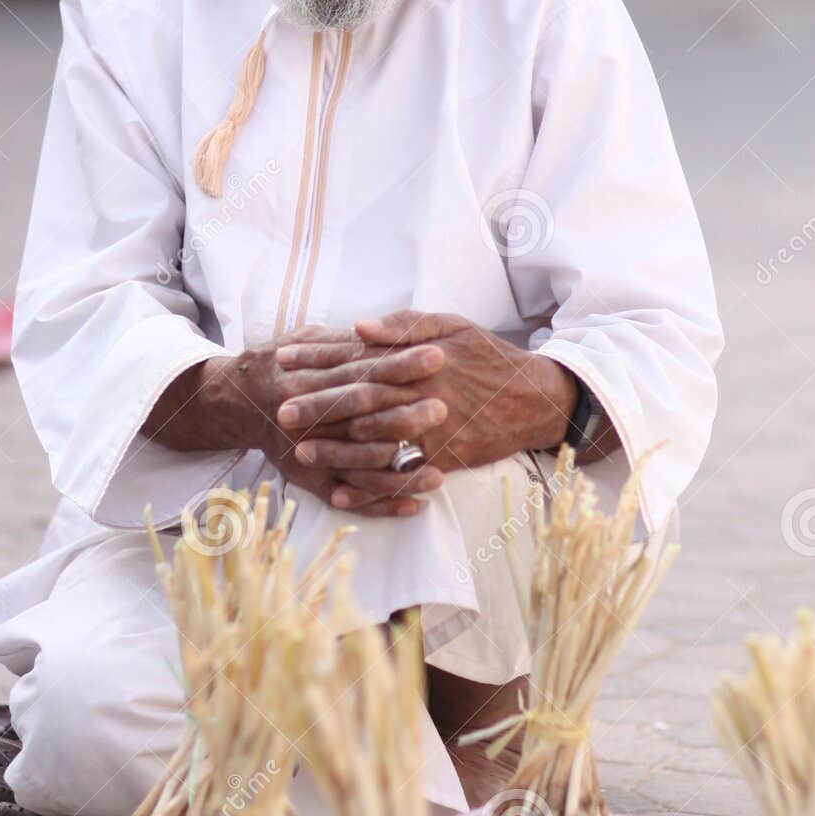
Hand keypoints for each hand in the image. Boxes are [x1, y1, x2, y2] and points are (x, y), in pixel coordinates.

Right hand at [143, 326, 440, 516]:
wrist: (236, 401)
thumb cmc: (282, 364)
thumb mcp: (306, 339)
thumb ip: (344, 340)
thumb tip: (381, 330)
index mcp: (309, 377)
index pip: (362, 369)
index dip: (399, 363)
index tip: (438, 355)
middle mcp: (308, 418)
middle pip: (362, 418)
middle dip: (405, 415)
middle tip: (444, 409)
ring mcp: (309, 454)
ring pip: (358, 467)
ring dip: (400, 472)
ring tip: (441, 472)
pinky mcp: (311, 481)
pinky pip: (349, 498)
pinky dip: (381, 505)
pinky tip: (415, 505)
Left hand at [274, 310, 577, 484]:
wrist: (533, 399)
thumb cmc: (488, 358)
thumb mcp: (452, 325)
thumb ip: (404, 325)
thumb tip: (359, 326)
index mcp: (417, 358)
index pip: (358, 356)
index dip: (319, 358)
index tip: (285, 358)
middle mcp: (421, 393)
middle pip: (359, 399)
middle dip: (317, 404)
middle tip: (280, 409)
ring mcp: (433, 430)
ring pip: (375, 441)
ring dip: (335, 447)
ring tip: (301, 450)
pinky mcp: (444, 459)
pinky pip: (400, 476)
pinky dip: (368, 487)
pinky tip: (339, 490)